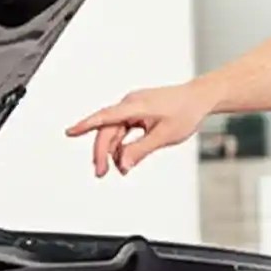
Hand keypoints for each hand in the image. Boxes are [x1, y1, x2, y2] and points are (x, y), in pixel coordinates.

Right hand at [65, 80, 217, 176]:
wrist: (200, 98)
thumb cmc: (186, 111)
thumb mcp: (164, 136)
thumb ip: (141, 150)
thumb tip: (123, 165)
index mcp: (135, 105)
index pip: (105, 117)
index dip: (86, 125)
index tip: (70, 132)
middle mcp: (131, 104)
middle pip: (108, 130)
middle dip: (103, 152)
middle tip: (101, 172)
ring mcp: (135, 108)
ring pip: (116, 132)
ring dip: (115, 151)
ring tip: (120, 169)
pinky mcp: (139, 113)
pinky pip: (125, 130)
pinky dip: (124, 144)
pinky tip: (125, 158)